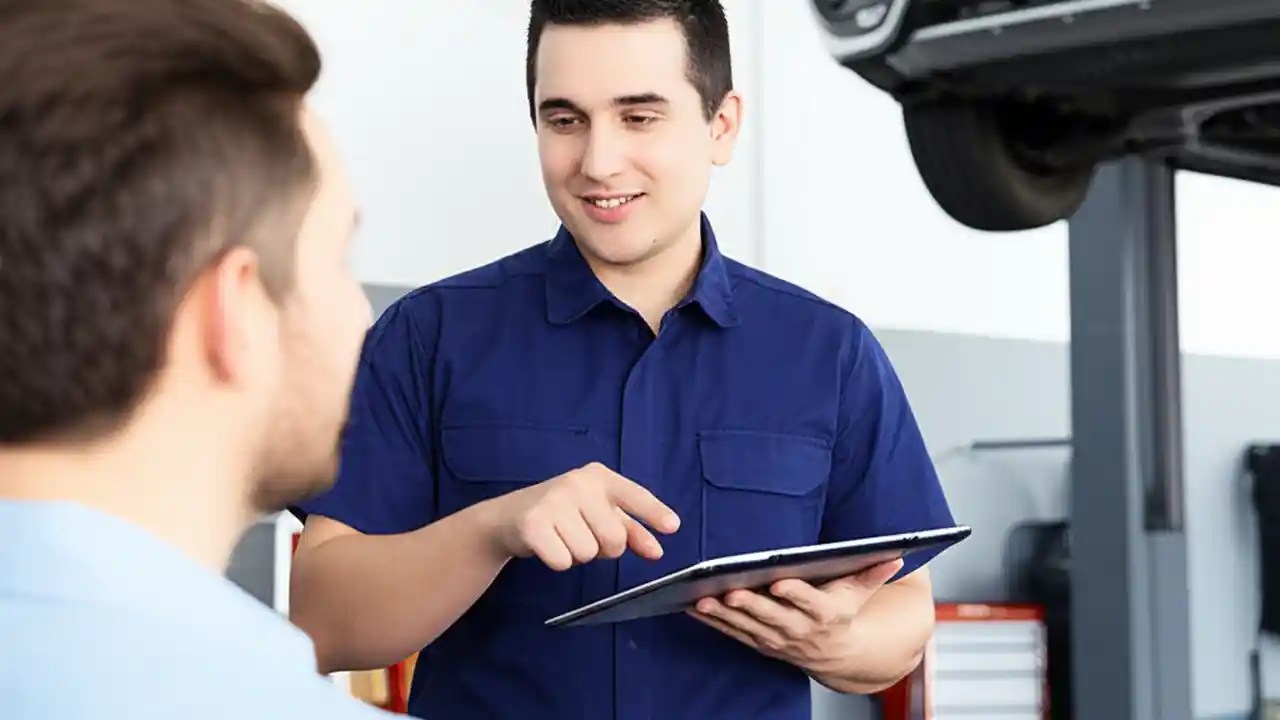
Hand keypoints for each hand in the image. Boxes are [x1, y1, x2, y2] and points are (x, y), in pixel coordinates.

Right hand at [486, 462, 680, 570]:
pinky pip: (564, 561)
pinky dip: (558, 561)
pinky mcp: (533, 524)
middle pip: (614, 539)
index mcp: (598, 477)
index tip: (673, 527)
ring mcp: (554, 502)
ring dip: (577, 555)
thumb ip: (629, 529)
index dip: (654, 512)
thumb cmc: (561, 514)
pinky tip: (547, 545)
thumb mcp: (596, 513)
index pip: (633, 495)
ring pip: (588, 553)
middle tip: (582, 535)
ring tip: (562, 537)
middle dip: (603, 548)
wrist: (507, 517)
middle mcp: (577, 484)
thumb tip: (657, 550)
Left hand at [687, 559, 904, 670]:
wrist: (837, 654)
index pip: (809, 603)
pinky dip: (712, 622)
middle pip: (772, 617)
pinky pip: (732, 633)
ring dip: (724, 615)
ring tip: (703, 599)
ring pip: (748, 627)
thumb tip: (896, 554)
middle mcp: (799, 630)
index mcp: (824, 614)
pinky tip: (693, 606)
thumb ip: (873, 573)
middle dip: (750, 605)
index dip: (795, 594)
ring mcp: (777, 640)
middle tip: (729, 591)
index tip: (779, 583)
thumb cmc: (844, 613)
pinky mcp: (759, 643)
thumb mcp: (861, 593)